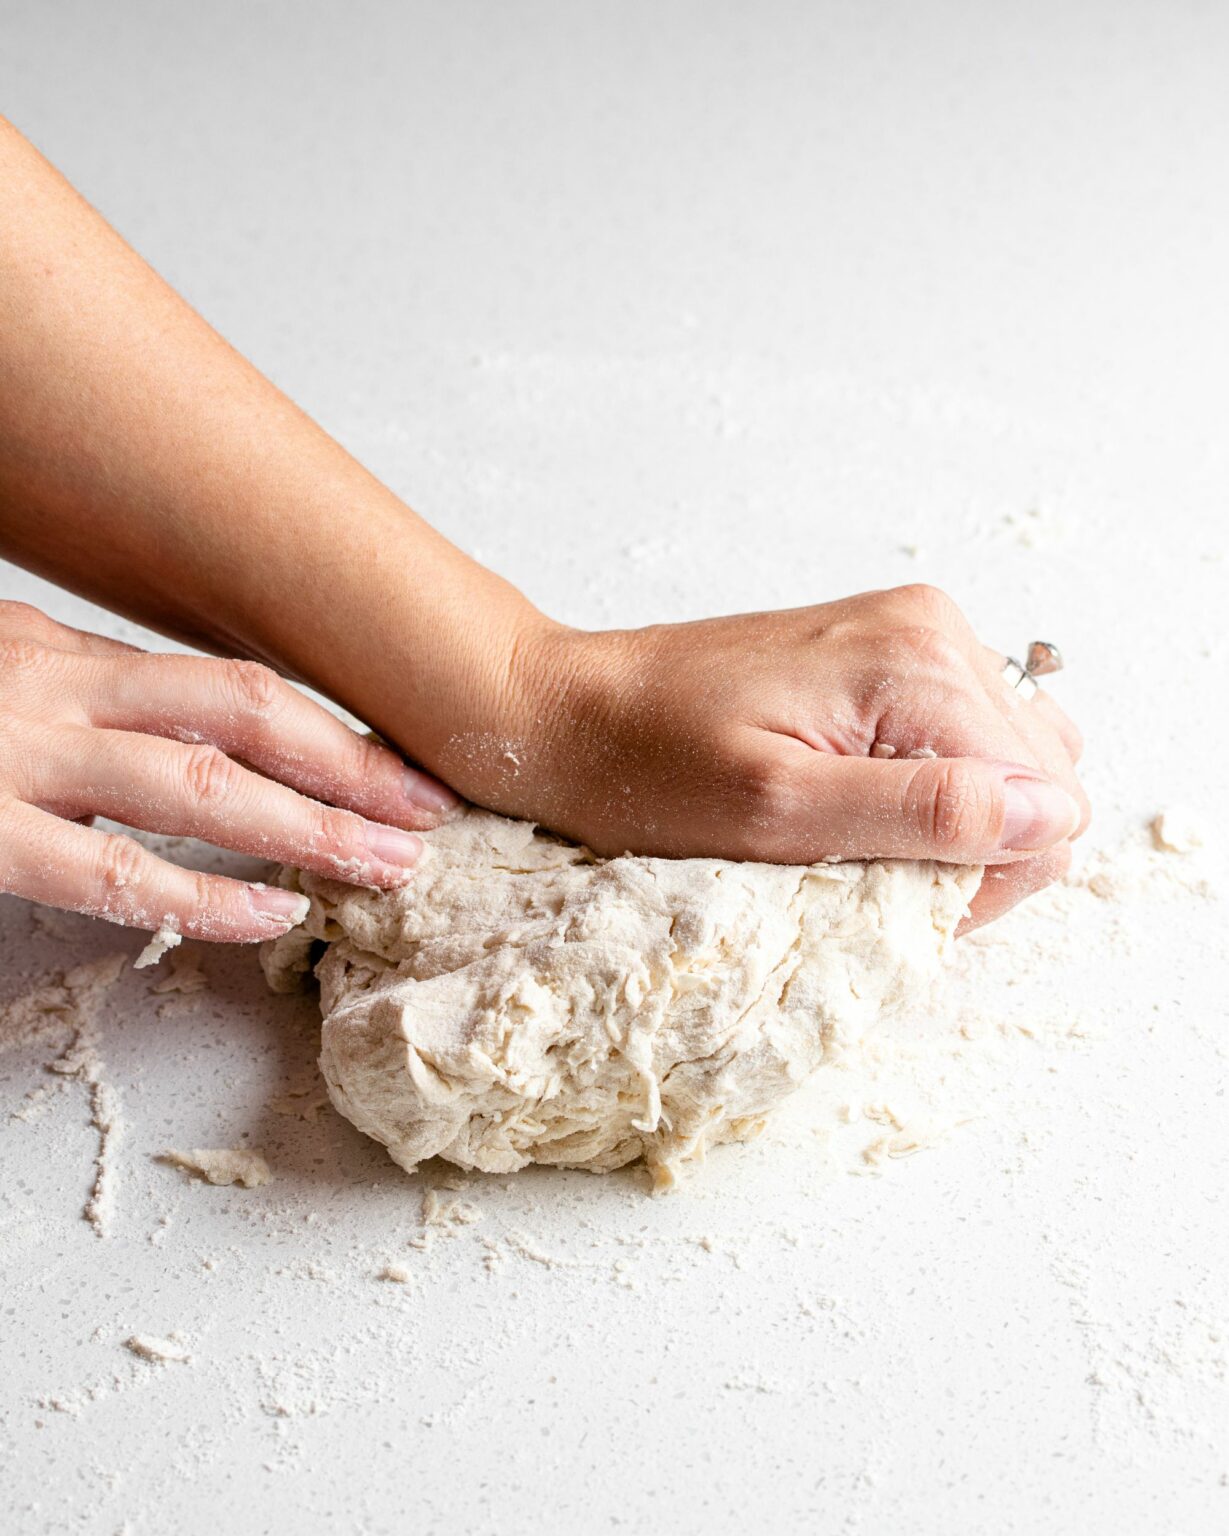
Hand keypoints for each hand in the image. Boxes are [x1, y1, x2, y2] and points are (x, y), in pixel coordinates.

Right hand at [0, 602, 457, 941]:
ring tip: (386, 865)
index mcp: (61, 655)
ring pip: (199, 786)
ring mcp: (19, 754)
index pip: (227, 688)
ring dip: (310, 830)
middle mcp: (53, 688)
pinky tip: (274, 913)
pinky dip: (204, 899)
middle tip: (429, 807)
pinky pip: (113, 871)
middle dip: (350, 765)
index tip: (399, 767)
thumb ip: (83, 707)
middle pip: (241, 715)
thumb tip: (183, 742)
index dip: (327, 730)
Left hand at [443, 584, 1089, 932]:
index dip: (985, 875)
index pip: (1047, 800)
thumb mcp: (778, 811)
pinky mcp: (880, 655)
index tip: (891, 895)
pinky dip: (922, 791)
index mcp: (919, 662)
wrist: (569, 711)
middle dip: (972, 848)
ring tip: (854, 842)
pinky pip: (955, 741)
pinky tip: (853, 808)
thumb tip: (1048, 818)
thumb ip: (919, 813)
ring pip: (1003, 764)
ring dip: (950, 823)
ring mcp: (908, 637)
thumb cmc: (648, 765)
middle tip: (864, 874)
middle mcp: (933, 632)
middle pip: (1039, 778)